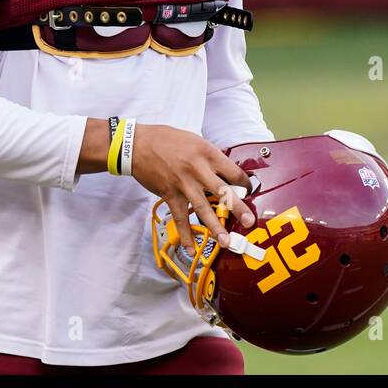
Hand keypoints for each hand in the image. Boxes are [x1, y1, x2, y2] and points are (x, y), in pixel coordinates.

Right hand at [130, 124, 254, 254]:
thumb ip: (210, 157)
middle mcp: (197, 169)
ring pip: (203, 208)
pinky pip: (180, 217)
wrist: (138, 145)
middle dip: (238, 209)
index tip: (249, 191)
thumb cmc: (166, 139)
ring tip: (225, 241)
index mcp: (207, 153)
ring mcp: (183, 184)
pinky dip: (185, 234)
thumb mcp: (195, 140)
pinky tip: (190, 247)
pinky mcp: (170, 194)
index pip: (233, 172)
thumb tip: (224, 171)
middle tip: (249, 222)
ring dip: (215, 227)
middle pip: (223, 192)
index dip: (244, 183)